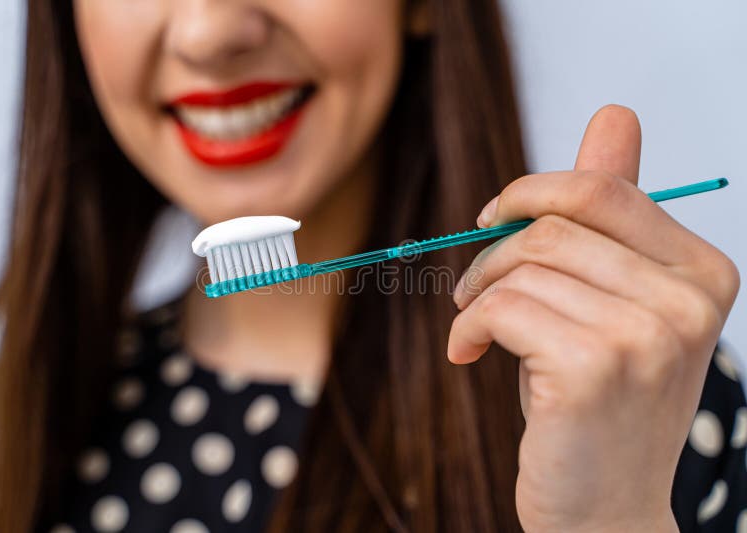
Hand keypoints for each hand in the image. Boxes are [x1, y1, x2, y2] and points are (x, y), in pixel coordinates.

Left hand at [448, 105, 739, 531]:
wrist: (605, 507)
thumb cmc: (598, 400)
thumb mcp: (610, 302)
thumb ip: (612, 214)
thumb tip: (613, 115)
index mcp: (701, 270)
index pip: (603, 189)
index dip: (532, 192)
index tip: (494, 219)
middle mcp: (688, 298)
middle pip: (553, 225)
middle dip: (493, 252)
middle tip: (471, 292)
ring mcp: (647, 334)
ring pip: (522, 266)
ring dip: (477, 295)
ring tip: (474, 331)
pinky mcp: (595, 368)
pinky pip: (502, 308)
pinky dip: (468, 327)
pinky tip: (468, 354)